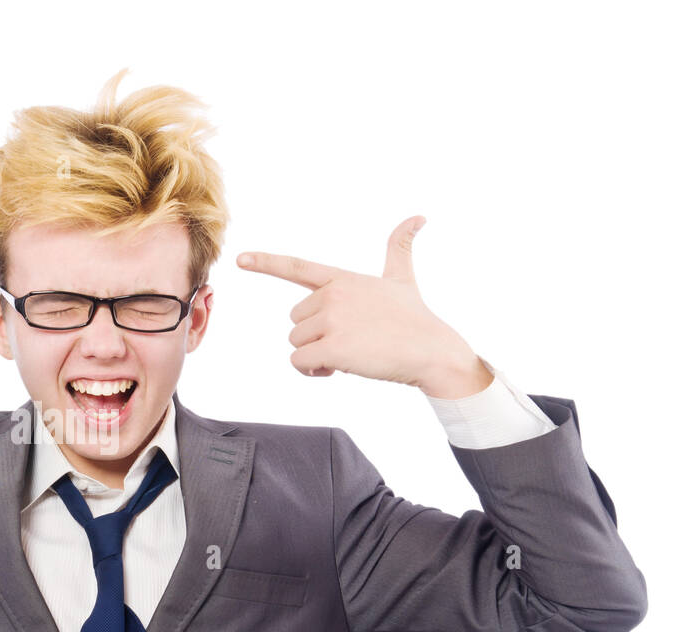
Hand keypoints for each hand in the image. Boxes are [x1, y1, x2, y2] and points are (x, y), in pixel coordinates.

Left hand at [236, 216, 493, 397]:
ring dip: (315, 356)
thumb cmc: (416, 319)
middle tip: (349, 341)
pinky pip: (300, 363)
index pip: (297, 267)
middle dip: (316, 337)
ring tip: (348, 354)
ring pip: (297, 343)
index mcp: (342, 279)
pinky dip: (312, 372)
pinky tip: (337, 369)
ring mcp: (332, 320)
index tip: (240, 258)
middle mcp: (333, 295)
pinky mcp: (332, 347)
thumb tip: (419, 217)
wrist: (433, 351)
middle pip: (295, 322)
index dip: (266, 263)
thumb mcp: (403, 279)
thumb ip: (400, 249)